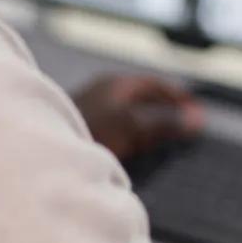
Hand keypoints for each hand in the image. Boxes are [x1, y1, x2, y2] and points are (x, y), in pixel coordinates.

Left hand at [71, 73, 203, 160]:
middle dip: (167, 114)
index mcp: (116, 85)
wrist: (43, 155)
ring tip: (167, 146)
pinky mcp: (85, 134)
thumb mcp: (133, 125)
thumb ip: (165, 122)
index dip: (179, 98)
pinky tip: (136, 157)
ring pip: (130, 119)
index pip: (156, 85)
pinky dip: (133, 142)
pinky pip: (117, 134)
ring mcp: (93, 114)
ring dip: (150, 130)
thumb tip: (198, 118)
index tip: (197, 114)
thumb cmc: (85, 131)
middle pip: (143, 101)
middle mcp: (103, 95)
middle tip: (187, 131)